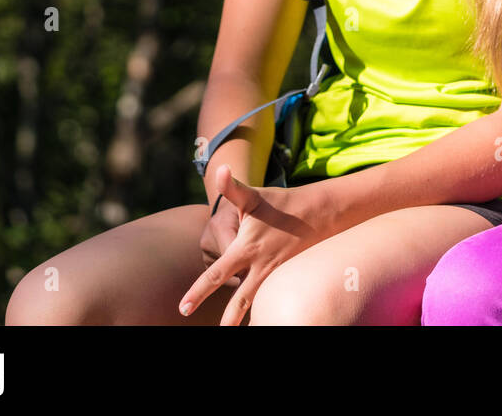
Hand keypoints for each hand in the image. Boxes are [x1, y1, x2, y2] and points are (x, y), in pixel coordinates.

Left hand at [180, 165, 332, 325]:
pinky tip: (261, 319)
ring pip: (255, 301)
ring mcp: (275, 274)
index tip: (183, 307)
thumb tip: (219, 170)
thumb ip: (232, 188)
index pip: (216, 274)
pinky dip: (263, 309)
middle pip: (239, 298)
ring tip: (230, 331)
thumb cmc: (280, 203)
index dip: (198, 291)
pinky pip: (269, 296)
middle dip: (225, 318)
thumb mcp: (254, 195)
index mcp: (245, 248)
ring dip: (243, 317)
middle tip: (213, 330)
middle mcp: (259, 266)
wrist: (319, 212)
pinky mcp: (286, 277)